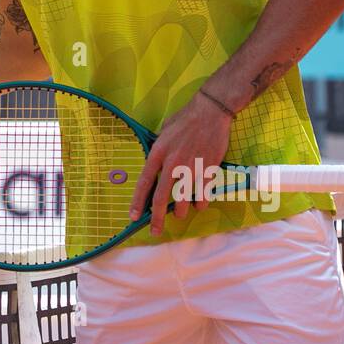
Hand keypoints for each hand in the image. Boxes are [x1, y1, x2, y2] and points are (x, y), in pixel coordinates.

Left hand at [129, 92, 233, 235]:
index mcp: (158, 153)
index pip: (144, 182)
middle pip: (161, 197)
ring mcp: (191, 168)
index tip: (133, 217)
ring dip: (180, 211)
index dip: (137, 201)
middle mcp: (172, 163)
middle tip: (155, 231)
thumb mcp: (163, 132)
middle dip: (157, 218)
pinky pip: (202, 195)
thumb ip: (159, 151)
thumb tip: (155, 166)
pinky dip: (200, 203)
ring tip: (180, 213)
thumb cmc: (185, 119)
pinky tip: (198, 203)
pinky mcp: (208, 169)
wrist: (210, 112)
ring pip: (183, 200)